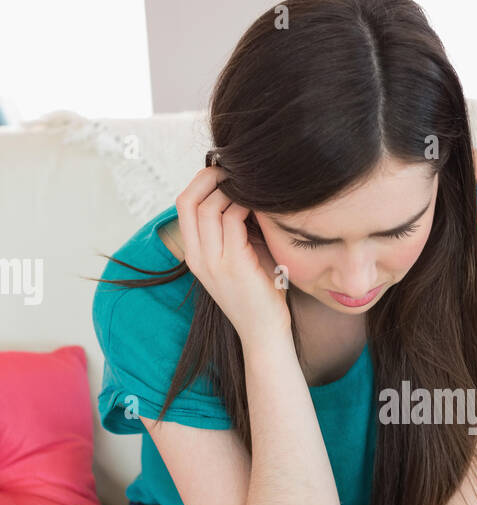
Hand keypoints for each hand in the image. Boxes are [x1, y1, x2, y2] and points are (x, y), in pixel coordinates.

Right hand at [175, 165, 291, 339]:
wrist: (265, 333)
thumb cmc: (260, 293)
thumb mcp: (241, 256)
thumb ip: (235, 229)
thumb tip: (243, 191)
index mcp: (195, 254)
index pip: (183, 205)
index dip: (201, 182)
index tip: (225, 173)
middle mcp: (197, 257)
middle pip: (189, 201)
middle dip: (211, 178)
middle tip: (235, 171)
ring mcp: (213, 262)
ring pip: (208, 207)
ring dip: (232, 191)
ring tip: (252, 188)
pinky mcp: (233, 266)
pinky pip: (234, 220)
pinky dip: (247, 206)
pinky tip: (264, 206)